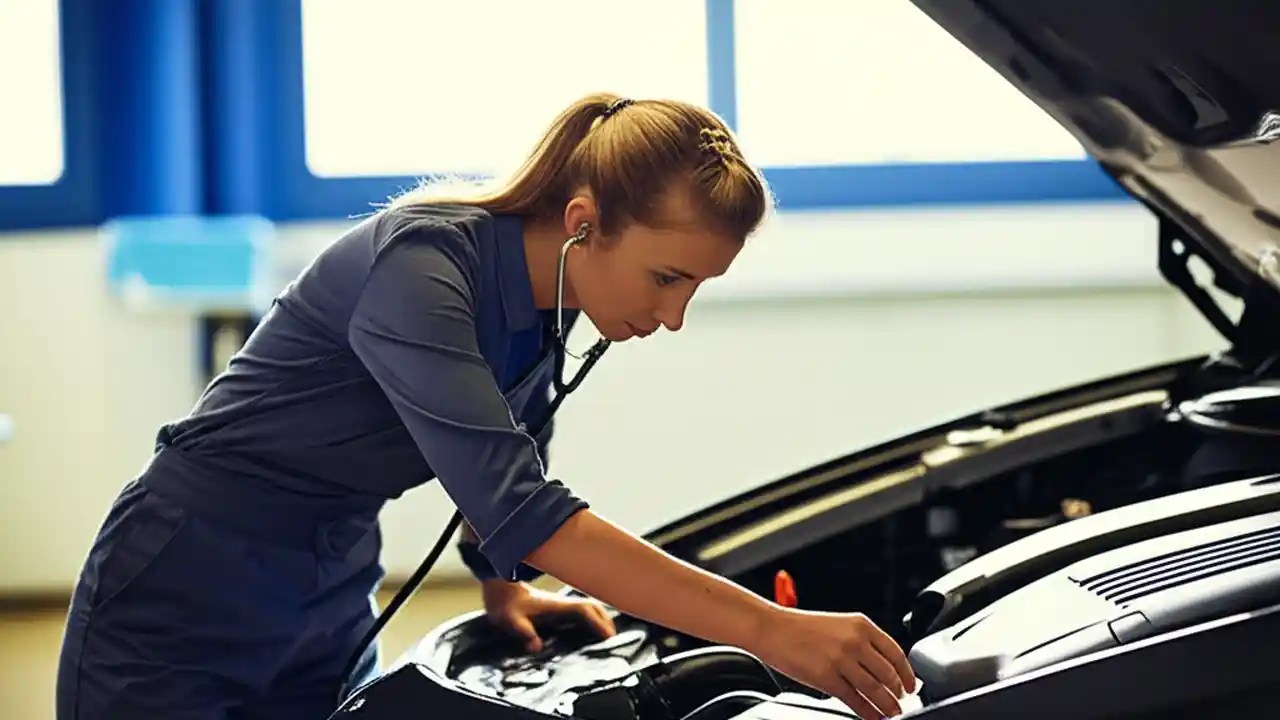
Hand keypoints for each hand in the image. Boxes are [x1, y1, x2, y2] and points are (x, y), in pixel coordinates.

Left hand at [481, 580, 616, 653]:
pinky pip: (581, 613)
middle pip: (592, 607)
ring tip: (607, 637)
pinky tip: (590, 632)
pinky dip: (591, 620)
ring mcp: (561, 606)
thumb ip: (523, 632)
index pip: (584, 610)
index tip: (608, 636)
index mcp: (556, 606)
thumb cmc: (506, 607)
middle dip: (605, 621)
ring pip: (589, 608)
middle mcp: (563, 604)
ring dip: (600, 619)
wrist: (501, 591)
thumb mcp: (510, 620)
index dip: (597, 622)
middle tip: (614, 639)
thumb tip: (536, 646)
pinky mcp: (558, 609)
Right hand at [751, 607, 915, 718]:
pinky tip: (872, 717)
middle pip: (889, 674)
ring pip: (875, 690)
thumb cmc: (801, 627)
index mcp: (861, 624)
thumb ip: (862, 642)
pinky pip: (855, 700)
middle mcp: (855, 641)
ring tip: (891, 713)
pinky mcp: (827, 678)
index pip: (896, 653)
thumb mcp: (839, 625)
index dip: (907, 674)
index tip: (910, 686)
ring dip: (887, 706)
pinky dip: (868, 712)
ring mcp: (841, 660)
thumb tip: (883, 667)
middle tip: (901, 702)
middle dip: (898, 694)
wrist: (772, 628)